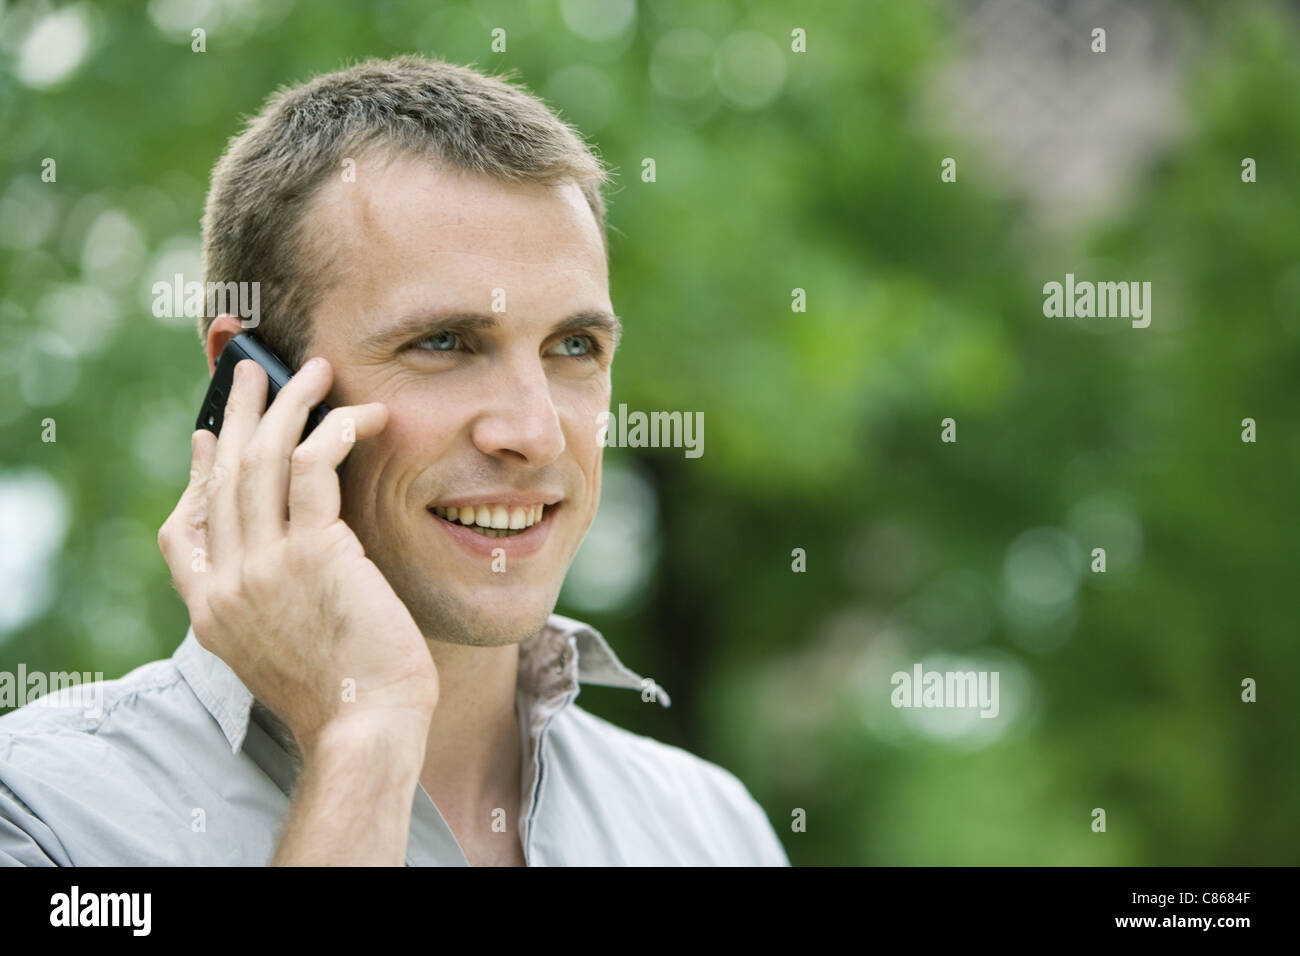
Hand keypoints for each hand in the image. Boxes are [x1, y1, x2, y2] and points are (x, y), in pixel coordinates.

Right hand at [157, 357, 437, 754]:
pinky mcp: (312, 553)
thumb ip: (274, 603)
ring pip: (261, 461)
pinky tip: (359, 415)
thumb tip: (296, 559)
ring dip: (287, 406)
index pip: (182, 531)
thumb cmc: (345, 695)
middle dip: (236, 417)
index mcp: (211, 614)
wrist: (365, 727)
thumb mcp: (285, 652)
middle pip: (220, 479)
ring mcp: (262, 568)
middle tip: (250, 372)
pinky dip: (334, 433)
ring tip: (313, 371)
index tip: (201, 439)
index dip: (192, 477)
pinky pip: (311, 469)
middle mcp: (225, 586)